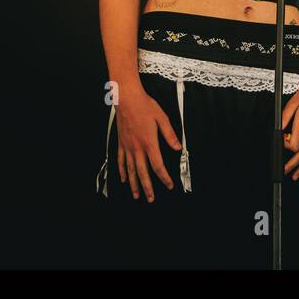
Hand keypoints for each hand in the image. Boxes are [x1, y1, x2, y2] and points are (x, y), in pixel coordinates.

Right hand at [115, 85, 182, 201]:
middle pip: (143, 173)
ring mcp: (127, 147)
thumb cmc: (145, 106)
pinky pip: (120, 161)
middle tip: (151, 199)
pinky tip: (125, 179)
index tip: (169, 185)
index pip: (158, 166)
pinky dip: (123, 171)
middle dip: (148, 187)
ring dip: (134, 184)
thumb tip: (178, 147)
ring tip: (136, 195)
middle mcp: (137, 148)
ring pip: (130, 170)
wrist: (127, 99)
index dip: (164, 178)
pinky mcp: (121, 143)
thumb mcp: (162, 118)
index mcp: (149, 143)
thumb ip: (170, 135)